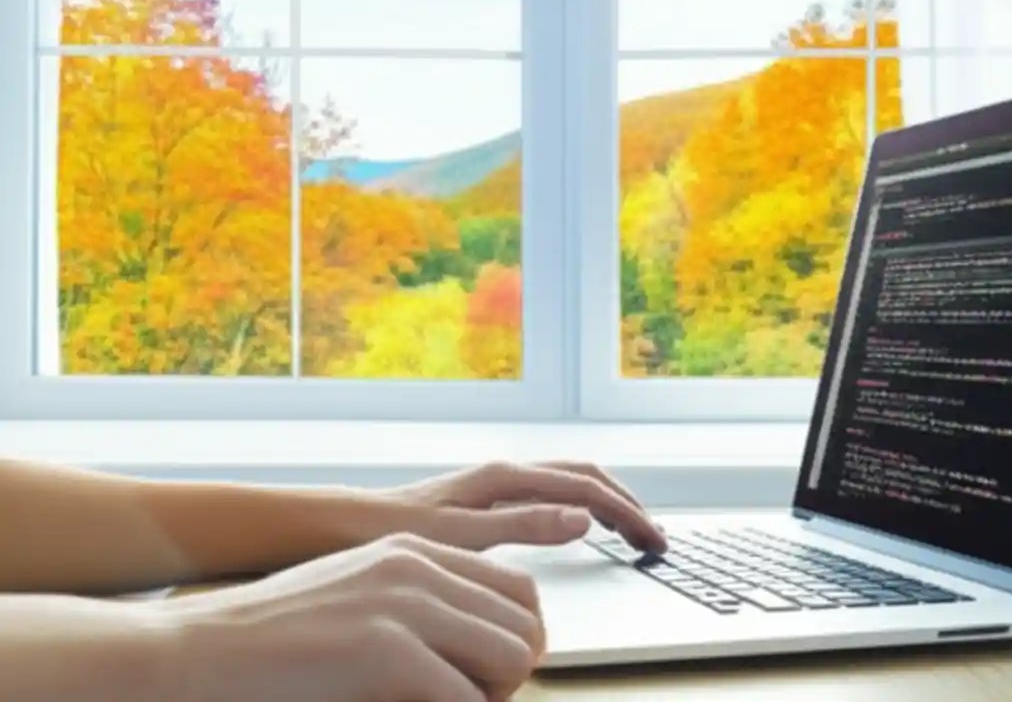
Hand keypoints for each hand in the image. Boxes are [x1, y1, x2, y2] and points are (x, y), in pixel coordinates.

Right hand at [162, 532, 541, 701]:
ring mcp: (402, 603)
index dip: (514, 644)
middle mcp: (417, 565)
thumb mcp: (358, 607)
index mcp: (414, 550)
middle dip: (511, 677)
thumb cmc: (268, 649)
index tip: (483, 680)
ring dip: (491, 700)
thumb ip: (420, 614)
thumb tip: (491, 655)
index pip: (519, 590)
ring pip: (513, 658)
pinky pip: (468, 701)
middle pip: (527, 624)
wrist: (188, 659)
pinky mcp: (385, 650)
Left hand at [382, 461, 666, 553]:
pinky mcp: (491, 497)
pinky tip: (584, 528)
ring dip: (608, 502)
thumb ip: (525, 525)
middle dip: (627, 504)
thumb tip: (584, 519)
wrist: (351, 525)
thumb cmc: (400, 532)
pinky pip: (553, 493)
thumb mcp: (463, 536)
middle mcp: (508, 472)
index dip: (626, 515)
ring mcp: (500, 482)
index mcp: (507, 477)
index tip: (652, 542)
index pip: (586, 490)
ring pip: (571, 482)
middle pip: (586, 477)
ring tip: (633, 530)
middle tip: (655, 538)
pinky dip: (583, 506)